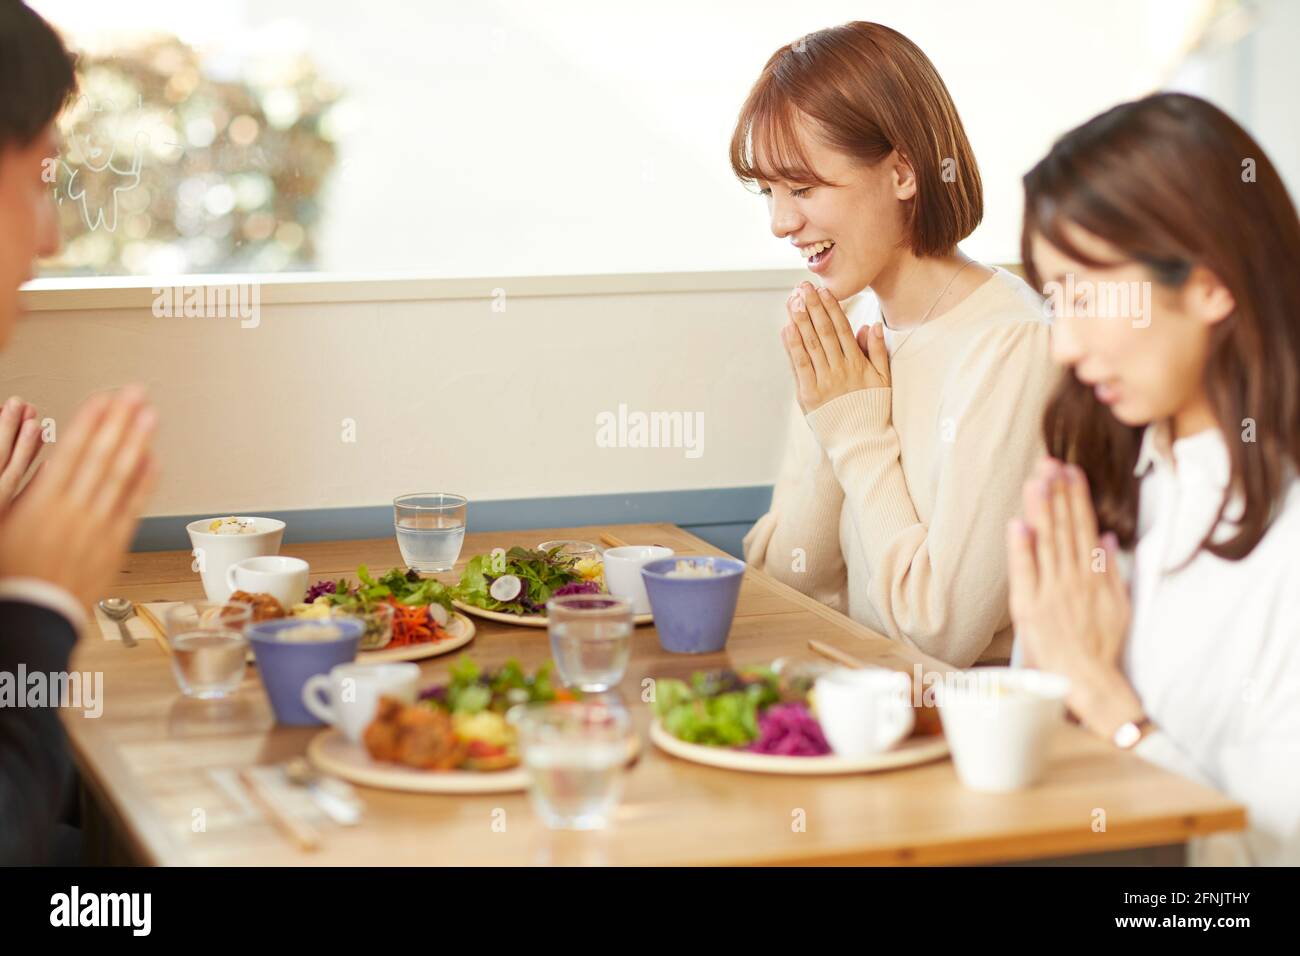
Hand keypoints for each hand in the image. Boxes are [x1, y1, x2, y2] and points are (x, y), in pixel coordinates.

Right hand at [0, 386, 158, 614]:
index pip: (71, 453)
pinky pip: (133, 509)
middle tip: (134, 393)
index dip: (89, 423)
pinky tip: (154, 460)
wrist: (33, 617)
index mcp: (41, 505)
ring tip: (150, 416)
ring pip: (121, 478)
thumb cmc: (11, 574)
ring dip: (137, 444)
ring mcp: (97, 528)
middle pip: (100, 457)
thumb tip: (50, 464)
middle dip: (119, 422)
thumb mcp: (3, 525)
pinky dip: (145, 484)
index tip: (103, 399)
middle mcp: (73, 512)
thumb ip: (28, 493)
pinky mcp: (114, 546)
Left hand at [782, 281, 889, 412]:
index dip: (832, 308)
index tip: (823, 290)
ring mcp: (824, 381)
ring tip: (793, 300)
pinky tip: (787, 328)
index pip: (842, 329)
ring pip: (811, 344)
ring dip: (800, 320)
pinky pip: (800, 365)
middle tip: (803, 287)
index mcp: (858, 363)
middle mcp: (840, 369)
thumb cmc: (872, 410)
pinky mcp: (809, 394)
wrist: (861, 443)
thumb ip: (878, 351)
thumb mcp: (883, 380)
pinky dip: (792, 346)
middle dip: (812, 307)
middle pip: (824, 331)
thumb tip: (873, 325)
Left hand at [1006, 457, 1143, 737]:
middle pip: (1064, 528)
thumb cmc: (1101, 648)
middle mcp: (1073, 579)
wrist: (1089, 682)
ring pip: (1046, 543)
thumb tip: (1107, 536)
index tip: (1071, 470)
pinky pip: (1025, 573)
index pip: (1083, 527)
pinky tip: (1018, 525)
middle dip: (1058, 493)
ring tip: (1037, 481)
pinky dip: (1022, 549)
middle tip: (1050, 462)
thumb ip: (1112, 570)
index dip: (1076, 497)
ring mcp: (1051, 592)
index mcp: (1093, 576)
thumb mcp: (1118, 606)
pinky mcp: (1030, 608)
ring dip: (1042, 510)